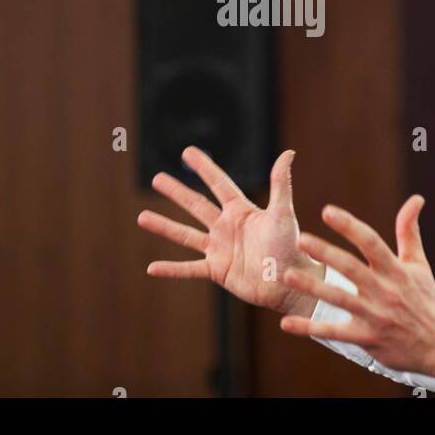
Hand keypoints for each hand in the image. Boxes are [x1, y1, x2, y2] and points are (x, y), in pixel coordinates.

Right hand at [138, 146, 324, 316]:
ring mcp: (219, 249)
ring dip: (164, 226)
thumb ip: (281, 185)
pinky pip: (189, 269)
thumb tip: (289, 152)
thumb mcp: (283, 214)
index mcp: (241, 211)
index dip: (204, 168)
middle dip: (176, 192)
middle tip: (157, 178)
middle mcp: (226, 227)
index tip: (188, 152)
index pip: (219, 184)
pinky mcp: (217, 270)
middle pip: (196, 205)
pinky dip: (171, 269)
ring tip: (142, 217)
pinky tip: (151, 268)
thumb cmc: (292, 247)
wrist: (291, 283)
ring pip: (185, 235)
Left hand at [278, 195, 434, 381]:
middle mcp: (384, 291)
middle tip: (300, 238)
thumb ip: (409, 231)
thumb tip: (416, 198)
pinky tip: (287, 323)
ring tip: (287, 275)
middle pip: (351, 268)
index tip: (327, 211)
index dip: (349, 226)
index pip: (370, 242)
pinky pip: (334, 333)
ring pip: (339, 299)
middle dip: (325, 253)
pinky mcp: (366, 338)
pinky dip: (310, 328)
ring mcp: (375, 316)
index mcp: (396, 270)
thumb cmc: (425, 300)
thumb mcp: (419, 264)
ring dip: (312, 288)